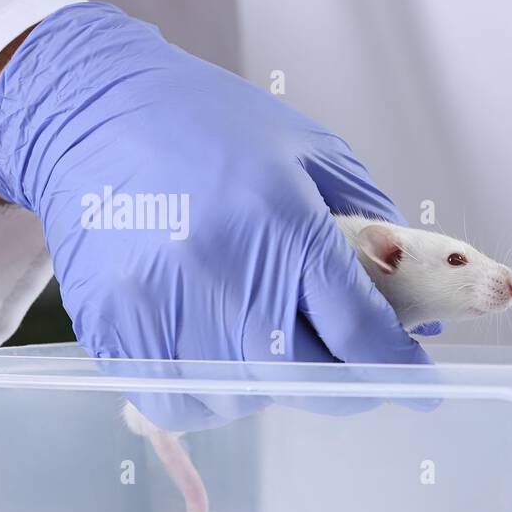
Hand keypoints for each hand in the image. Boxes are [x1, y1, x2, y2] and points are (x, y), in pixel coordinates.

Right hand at [0, 2, 430, 429]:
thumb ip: (374, 231)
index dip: (397, 367)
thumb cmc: (212, 126)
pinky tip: (222, 354)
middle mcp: (220, 266)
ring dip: (277, 386)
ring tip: (274, 339)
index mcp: (280, 218)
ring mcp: (160, 302)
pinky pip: (181, 401)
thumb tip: (419, 314)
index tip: (422, 384)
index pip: (357, 327)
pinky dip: (215, 397)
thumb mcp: (312, 155)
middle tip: (356, 371)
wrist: (90, 109)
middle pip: (306, 376)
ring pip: (245, 396)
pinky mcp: (113, 327)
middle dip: (346, 385)